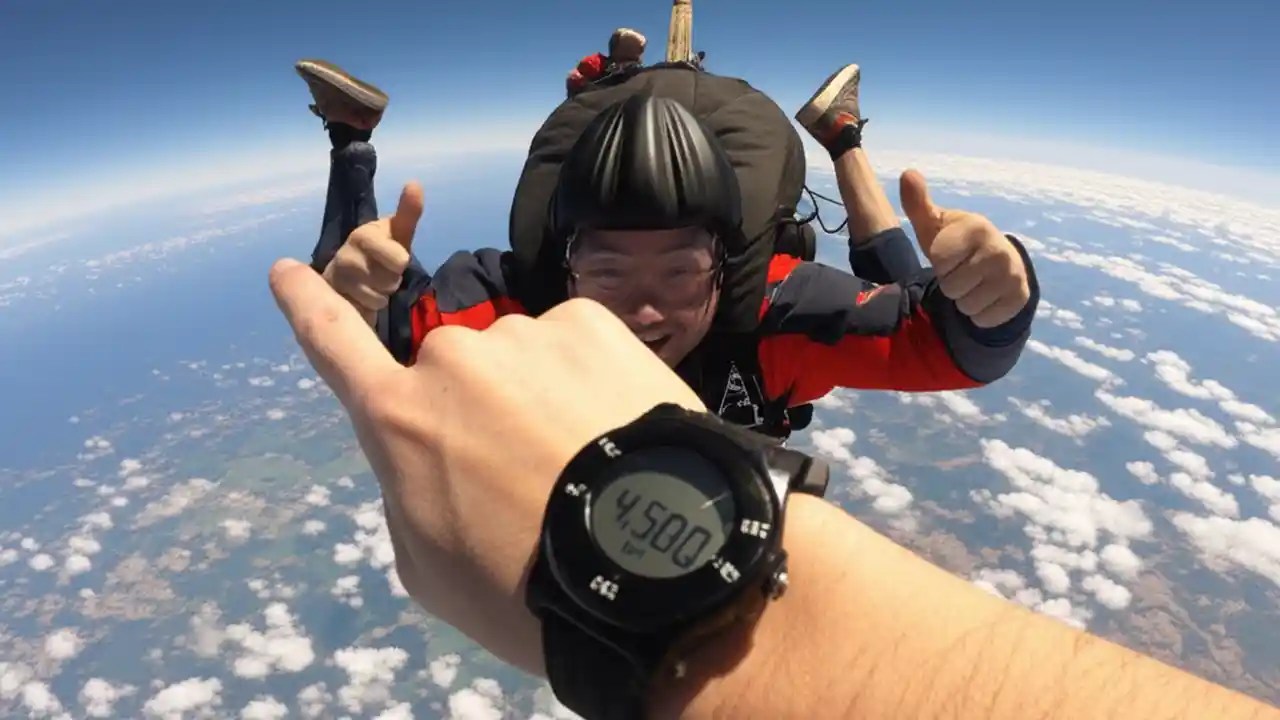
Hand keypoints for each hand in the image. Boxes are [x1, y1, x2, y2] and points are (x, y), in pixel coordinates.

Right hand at [269, 258, 704, 671]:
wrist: (648, 567)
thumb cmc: (527, 588)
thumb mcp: (431, 566)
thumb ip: (409, 487)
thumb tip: (428, 450)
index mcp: (399, 417)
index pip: (335, 347)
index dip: (307, 305)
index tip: (287, 270)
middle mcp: (450, 359)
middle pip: (456, 374)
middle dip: (484, 413)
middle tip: (535, 475)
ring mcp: (522, 333)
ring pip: (524, 362)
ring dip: (546, 399)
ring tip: (590, 464)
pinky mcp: (589, 323)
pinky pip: (578, 348)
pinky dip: (594, 383)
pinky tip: (618, 431)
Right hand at [322, 181, 423, 325]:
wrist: (354, 281)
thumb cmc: (382, 254)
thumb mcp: (399, 235)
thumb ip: (408, 212)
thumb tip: (414, 183)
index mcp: (363, 235)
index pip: (396, 257)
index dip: (399, 262)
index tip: (398, 261)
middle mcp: (344, 254)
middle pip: (388, 279)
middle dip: (391, 281)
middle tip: (383, 275)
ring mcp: (335, 277)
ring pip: (376, 295)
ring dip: (381, 294)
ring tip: (373, 286)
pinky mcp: (330, 299)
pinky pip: (363, 309)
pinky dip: (368, 307)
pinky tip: (362, 298)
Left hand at [900, 170, 1030, 327]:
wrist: (999, 263)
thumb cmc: (956, 243)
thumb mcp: (935, 225)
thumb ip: (918, 203)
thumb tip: (907, 173)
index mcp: (977, 227)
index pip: (940, 259)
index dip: (940, 262)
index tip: (950, 254)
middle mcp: (999, 249)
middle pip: (951, 287)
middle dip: (951, 283)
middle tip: (963, 270)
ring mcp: (1012, 275)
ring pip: (966, 306)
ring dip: (964, 300)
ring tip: (974, 283)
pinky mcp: (1019, 299)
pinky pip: (982, 319)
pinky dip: (980, 314)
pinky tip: (987, 296)